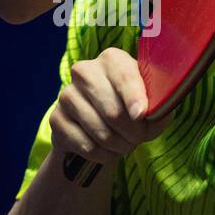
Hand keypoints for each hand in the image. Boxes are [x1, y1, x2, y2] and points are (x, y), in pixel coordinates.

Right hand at [49, 47, 175, 164]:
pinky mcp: (56, 119)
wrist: (101, 125)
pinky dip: (103, 155)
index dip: (134, 97)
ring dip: (120, 146)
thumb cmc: (133, 108)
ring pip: (101, 133)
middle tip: (139, 138)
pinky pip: (87, 146)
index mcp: (112, 59)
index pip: (124, 77)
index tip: (140, 115)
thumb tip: (149, 113)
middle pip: (113, 111)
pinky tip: (107, 150)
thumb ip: (159, 104)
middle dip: (133, 133)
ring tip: (125, 144)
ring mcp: (67, 95)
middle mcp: (85, 71)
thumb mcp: (153, 103)